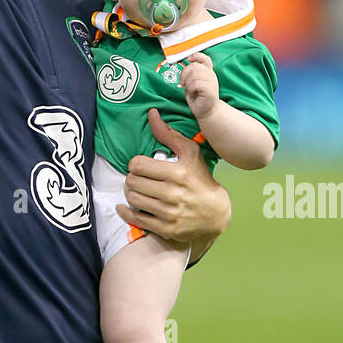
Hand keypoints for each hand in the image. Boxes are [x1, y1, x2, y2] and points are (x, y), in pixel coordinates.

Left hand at [116, 110, 230, 263]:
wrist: (216, 213)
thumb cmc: (200, 179)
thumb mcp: (190, 152)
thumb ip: (168, 134)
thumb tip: (151, 113)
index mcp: (177, 173)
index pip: (138, 165)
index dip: (135, 164)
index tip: (140, 166)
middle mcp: (173, 194)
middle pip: (132, 182)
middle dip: (132, 178)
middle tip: (137, 178)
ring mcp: (169, 213)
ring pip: (133, 199)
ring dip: (130, 193)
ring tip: (137, 190)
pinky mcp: (166, 229)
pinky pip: (136, 219)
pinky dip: (126, 212)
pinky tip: (125, 207)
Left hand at [180, 51, 218, 121]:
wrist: (207, 112)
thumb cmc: (199, 97)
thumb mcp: (193, 83)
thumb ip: (191, 73)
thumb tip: (186, 64)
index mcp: (207, 72)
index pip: (204, 58)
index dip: (196, 56)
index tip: (189, 59)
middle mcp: (211, 75)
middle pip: (194, 66)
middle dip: (185, 74)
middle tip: (184, 84)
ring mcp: (212, 82)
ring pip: (194, 74)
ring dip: (188, 83)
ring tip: (190, 90)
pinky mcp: (210, 90)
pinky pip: (196, 83)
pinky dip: (191, 88)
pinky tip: (193, 93)